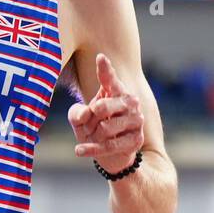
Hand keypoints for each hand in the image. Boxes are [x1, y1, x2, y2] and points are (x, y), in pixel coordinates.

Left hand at [67, 53, 144, 173]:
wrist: (111, 154)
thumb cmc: (95, 127)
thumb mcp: (79, 118)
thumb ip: (77, 113)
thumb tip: (86, 113)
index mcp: (117, 91)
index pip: (110, 79)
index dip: (105, 70)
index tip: (100, 58)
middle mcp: (131, 103)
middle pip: (101, 107)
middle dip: (88, 120)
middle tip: (89, 126)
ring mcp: (136, 121)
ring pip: (104, 128)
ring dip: (92, 136)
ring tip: (93, 137)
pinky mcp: (136, 140)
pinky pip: (109, 145)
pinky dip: (91, 149)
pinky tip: (79, 150)